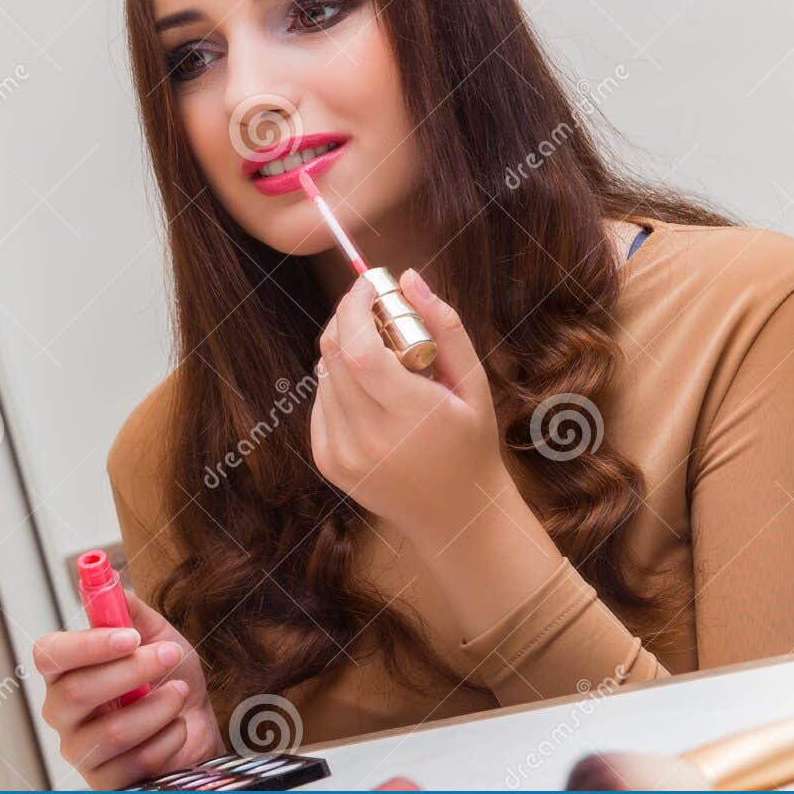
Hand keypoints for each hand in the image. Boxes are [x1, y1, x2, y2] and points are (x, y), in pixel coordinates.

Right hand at [32, 590, 222, 788]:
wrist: (198, 724)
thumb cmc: (169, 679)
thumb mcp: (157, 634)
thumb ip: (129, 609)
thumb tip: (109, 582)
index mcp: (65, 671)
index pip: (49, 655)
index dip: (86, 645)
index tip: (129, 636)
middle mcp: (62, 711)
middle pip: (76, 692)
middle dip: (133, 672)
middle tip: (168, 657)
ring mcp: (80, 750)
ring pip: (112, 730)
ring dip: (158, 707)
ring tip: (179, 693)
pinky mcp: (104, 782)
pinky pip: (134, 761)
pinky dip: (167, 739)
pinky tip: (176, 728)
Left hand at [310, 267, 512, 549]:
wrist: (455, 514)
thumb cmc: (470, 443)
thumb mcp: (473, 384)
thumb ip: (444, 327)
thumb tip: (407, 278)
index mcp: (410, 417)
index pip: (360, 351)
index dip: (355, 308)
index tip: (368, 284)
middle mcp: (369, 438)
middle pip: (334, 356)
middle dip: (348, 319)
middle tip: (374, 308)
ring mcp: (343, 454)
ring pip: (323, 375)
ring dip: (343, 349)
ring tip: (381, 355)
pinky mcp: (327, 462)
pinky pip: (320, 402)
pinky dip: (337, 382)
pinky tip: (369, 390)